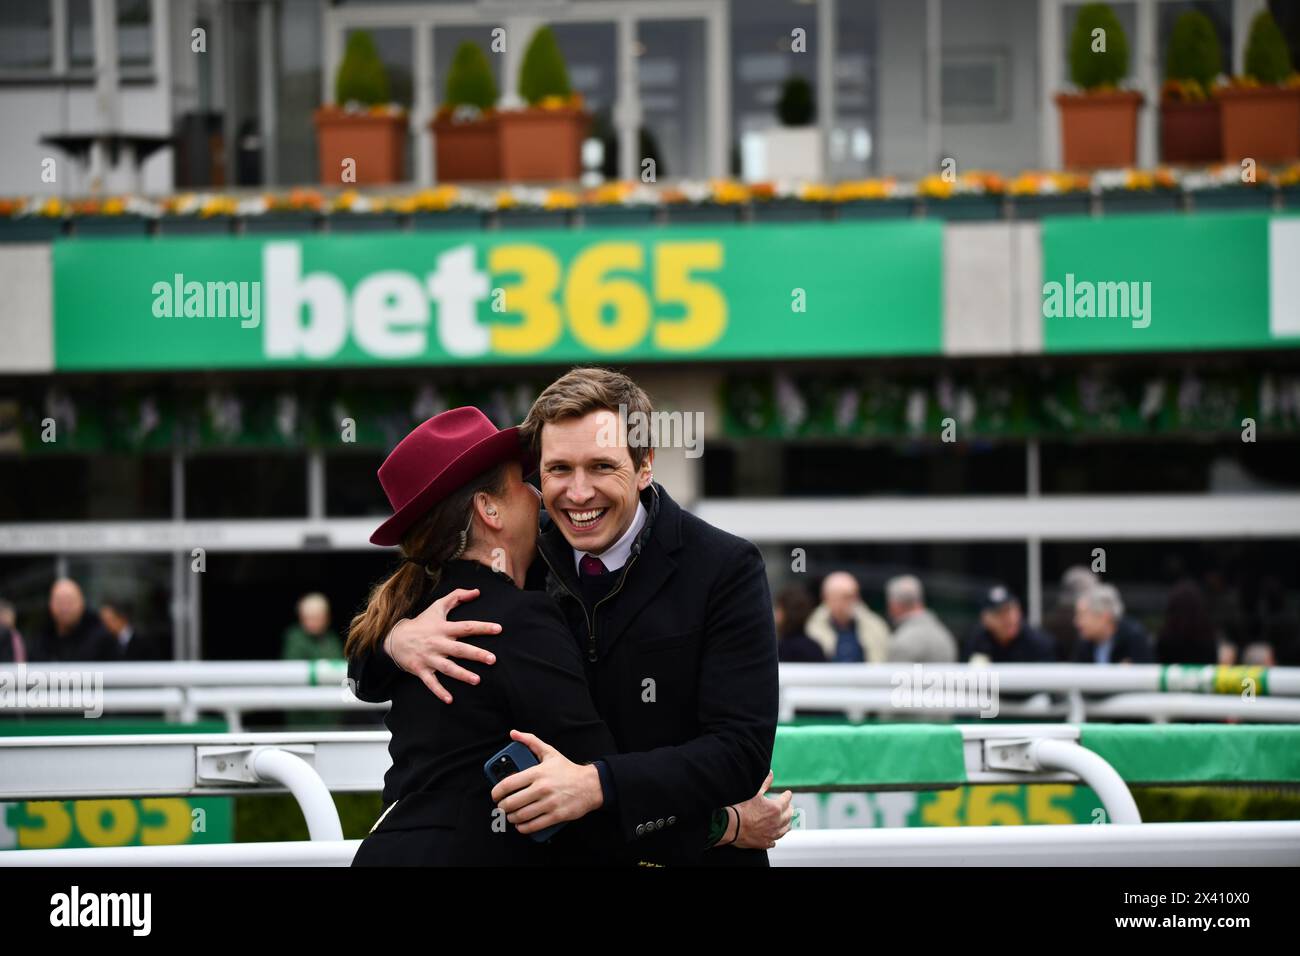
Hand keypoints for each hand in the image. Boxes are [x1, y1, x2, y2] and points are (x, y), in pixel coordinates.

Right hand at [384, 588, 500, 703]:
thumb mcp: (437, 607)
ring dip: (461, 675)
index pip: (465, 627)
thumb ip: (457, 597)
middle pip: (459, 650)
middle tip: (493, 659)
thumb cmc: (422, 623)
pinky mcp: (420, 670)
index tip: (498, 629)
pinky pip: (430, 682)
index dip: (482, 627)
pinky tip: (450, 699)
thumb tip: (476, 591)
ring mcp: (429, 658)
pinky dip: (439, 691)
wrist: (395, 638)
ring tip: (477, 680)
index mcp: (443, 629)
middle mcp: (437, 643)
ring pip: (447, 668)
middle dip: (476, 654)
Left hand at [490, 730, 603, 833]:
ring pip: (521, 816)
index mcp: (538, 772)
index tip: (495, 795)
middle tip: (502, 807)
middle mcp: (542, 788)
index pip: (508, 784)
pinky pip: (533, 825)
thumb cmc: (567, 769)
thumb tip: (514, 733)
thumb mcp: (549, 752)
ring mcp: (549, 803)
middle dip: (502, 807)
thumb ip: (530, 741)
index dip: (496, 792)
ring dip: (511, 818)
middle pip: (512, 803)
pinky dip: (523, 828)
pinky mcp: (556, 815)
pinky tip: (521, 825)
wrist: (590, 785)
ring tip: (510, 815)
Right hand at [731, 770, 793, 849]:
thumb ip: (765, 783)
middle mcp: (777, 822)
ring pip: (785, 829)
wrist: (732, 826)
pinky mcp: (766, 842)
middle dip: (789, 809)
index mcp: (776, 808)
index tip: (788, 793)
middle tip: (788, 806)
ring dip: (786, 823)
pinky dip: (775, 836)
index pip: (787, 800)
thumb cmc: (742, 808)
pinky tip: (774, 835)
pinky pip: (775, 841)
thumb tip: (771, 773)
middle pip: (789, 814)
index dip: (787, 795)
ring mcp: (772, 834)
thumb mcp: (754, 793)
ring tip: (786, 821)